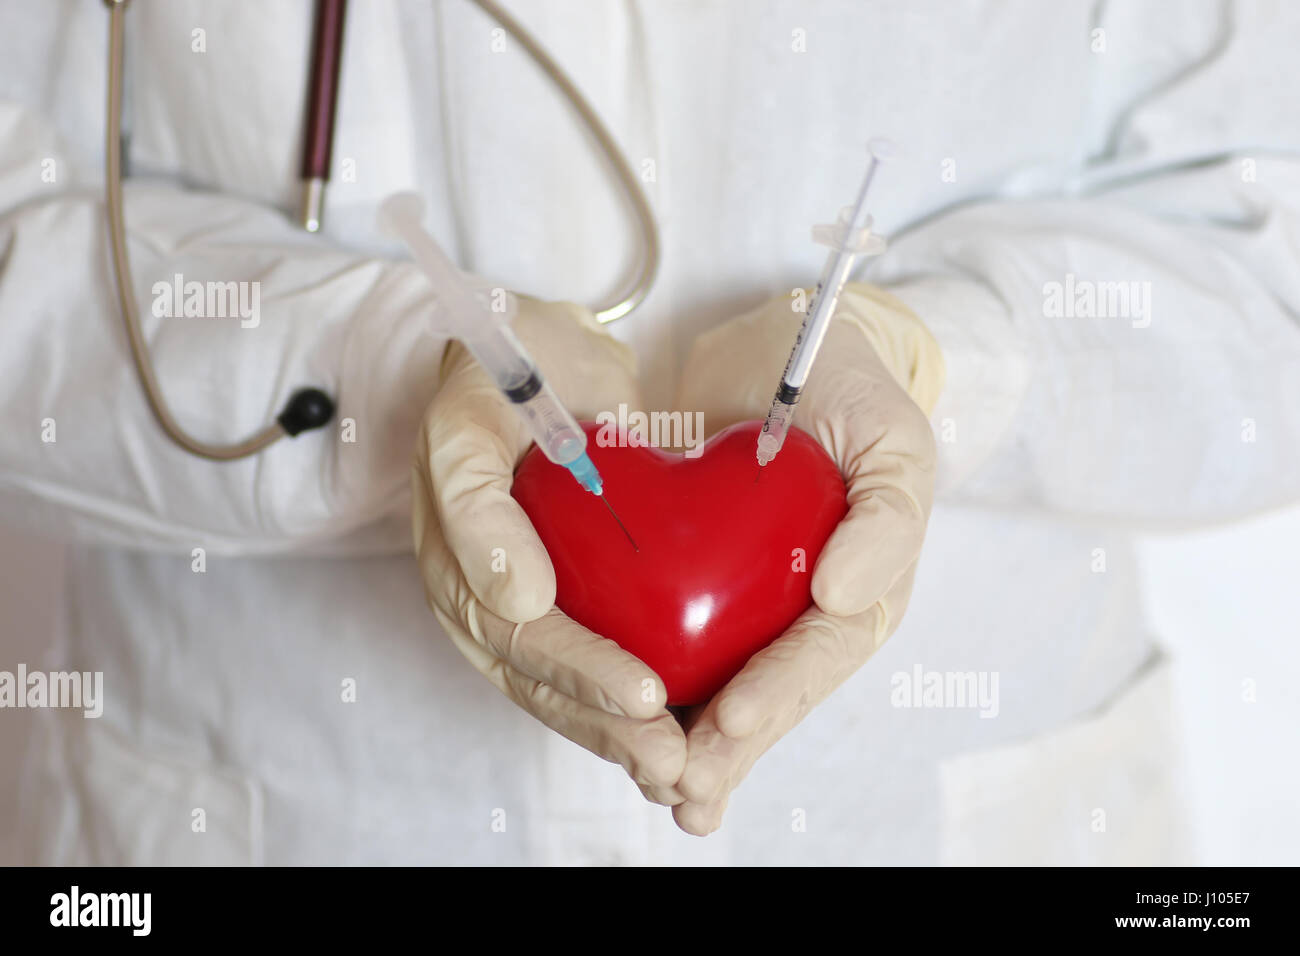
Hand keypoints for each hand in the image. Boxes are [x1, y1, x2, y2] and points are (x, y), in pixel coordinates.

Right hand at [412, 297, 685, 804]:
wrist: (542, 350)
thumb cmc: (505, 370)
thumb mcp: (474, 414)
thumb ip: (474, 500)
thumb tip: (519, 598)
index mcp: (454, 557)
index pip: (515, 632)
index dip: (578, 670)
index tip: (642, 695)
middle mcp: (483, 593)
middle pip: (540, 678)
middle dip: (607, 726)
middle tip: (673, 760)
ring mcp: (522, 601)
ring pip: (565, 687)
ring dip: (621, 735)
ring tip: (682, 770)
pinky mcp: (568, 598)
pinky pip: (596, 660)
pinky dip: (632, 705)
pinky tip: (684, 733)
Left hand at [669, 284, 943, 833]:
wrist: (780, 344)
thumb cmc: (847, 386)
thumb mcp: (889, 437)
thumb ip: (886, 516)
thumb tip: (847, 597)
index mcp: (862, 581)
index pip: (820, 650)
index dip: (778, 689)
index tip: (728, 717)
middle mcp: (807, 606)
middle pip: (771, 691)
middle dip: (729, 746)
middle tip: (682, 786)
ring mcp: (754, 601)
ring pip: (723, 685)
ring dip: (690, 744)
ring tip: (660, 790)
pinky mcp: (699, 583)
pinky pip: (678, 645)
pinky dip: (654, 694)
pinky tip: (626, 739)